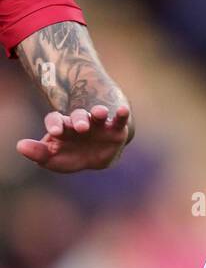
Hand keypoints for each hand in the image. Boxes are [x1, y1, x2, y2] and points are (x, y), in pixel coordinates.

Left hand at [16, 104, 131, 171]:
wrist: (99, 155)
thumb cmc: (73, 154)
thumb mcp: (55, 157)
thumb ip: (39, 153)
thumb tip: (20, 146)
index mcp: (63, 127)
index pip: (55, 120)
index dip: (55, 124)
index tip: (55, 132)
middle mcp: (80, 122)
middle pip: (77, 117)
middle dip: (79, 120)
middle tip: (81, 127)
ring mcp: (98, 124)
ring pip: (97, 115)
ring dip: (98, 112)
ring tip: (100, 112)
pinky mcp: (116, 129)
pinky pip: (119, 120)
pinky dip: (121, 114)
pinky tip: (122, 110)